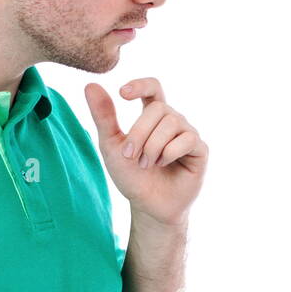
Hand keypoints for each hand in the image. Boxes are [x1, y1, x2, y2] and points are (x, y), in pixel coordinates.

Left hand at [85, 78, 207, 226]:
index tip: (122, 94)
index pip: (153, 88)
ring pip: (172, 122)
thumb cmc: (132, 176)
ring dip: (153, 146)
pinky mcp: (200, 150)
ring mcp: (188, 134)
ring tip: (146, 164)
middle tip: (130, 155)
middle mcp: (173, 122)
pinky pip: (187, 139)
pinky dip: (169, 153)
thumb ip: (103, 116)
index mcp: (152, 117)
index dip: (141, 85)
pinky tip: (163, 164)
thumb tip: (90, 85)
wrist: (148, 206)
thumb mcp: (111, 146)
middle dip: (140, 132)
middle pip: (159, 108)